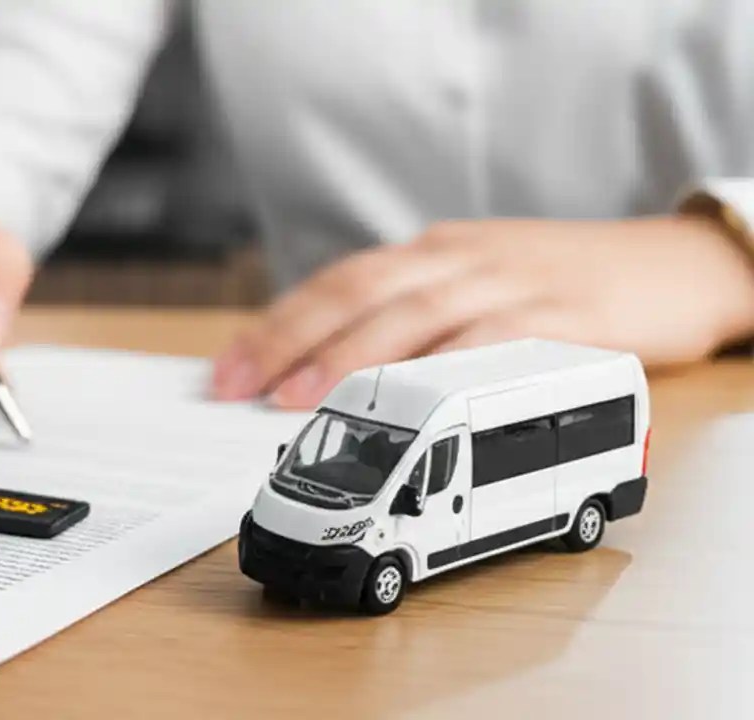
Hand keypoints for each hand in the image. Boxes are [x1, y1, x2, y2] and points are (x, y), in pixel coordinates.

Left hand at [212, 217, 753, 408]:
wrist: (668, 264)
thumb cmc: (556, 288)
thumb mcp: (475, 287)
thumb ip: (413, 321)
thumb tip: (325, 376)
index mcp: (433, 253)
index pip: (338, 282)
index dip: (278, 324)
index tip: (225, 370)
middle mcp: (461, 260)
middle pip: (360, 293)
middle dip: (290, 340)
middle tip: (237, 388)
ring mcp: (512, 285)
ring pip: (416, 315)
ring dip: (351, 358)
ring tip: (298, 398)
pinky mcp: (565, 318)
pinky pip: (498, 340)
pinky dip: (446, 368)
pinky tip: (408, 399)